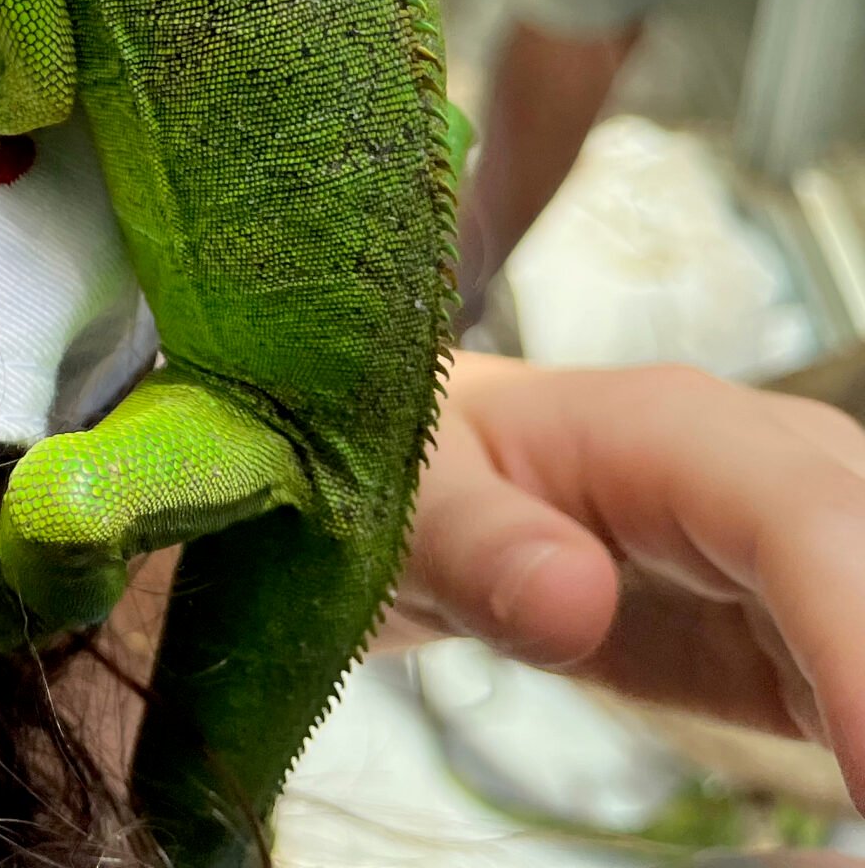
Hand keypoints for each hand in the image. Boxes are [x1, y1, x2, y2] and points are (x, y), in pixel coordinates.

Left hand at [388, 353, 864, 806]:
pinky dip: (861, 732)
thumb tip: (568, 597)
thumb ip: (472, 542)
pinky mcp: (815, 623)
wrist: (435, 483)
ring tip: (850, 794)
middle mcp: (776, 472)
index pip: (807, 524)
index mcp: (677, 430)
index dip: (861, 645)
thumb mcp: (408, 497)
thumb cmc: (416, 467)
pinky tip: (847, 789)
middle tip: (859, 798)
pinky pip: (862, 670)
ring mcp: (809, 547)